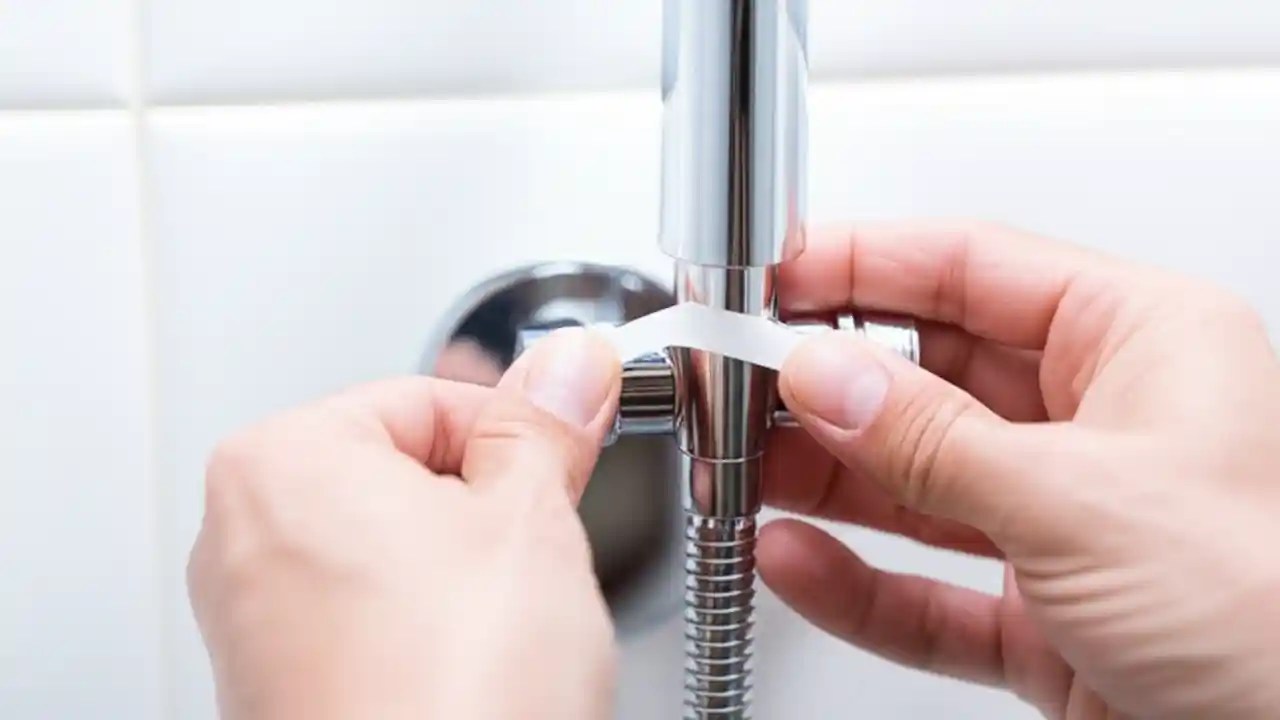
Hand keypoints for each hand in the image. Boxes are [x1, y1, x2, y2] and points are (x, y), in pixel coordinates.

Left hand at [188, 330, 620, 719]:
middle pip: (406, 474)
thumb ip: (546, 426)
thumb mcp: (529, 522)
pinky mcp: (281, 686)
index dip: (514, 436)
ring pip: (395, 550)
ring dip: (465, 574)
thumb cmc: (447, 699)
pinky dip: (430, 630)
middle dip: (485, 510)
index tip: (560, 462)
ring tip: (501, 627)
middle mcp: (244, 536)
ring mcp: (256, 620)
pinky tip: (470, 671)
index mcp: (283, 461)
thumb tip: (568, 367)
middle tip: (530, 560)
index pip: (428, 398)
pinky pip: (373, 620)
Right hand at [760, 222, 1279, 718]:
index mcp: (1142, 347)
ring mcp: (1066, 523)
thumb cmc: (1279, 619)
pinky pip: (925, 588)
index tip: (775, 277)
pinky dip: (856, 580)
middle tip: (745, 386)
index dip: (862, 266)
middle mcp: (1102, 426)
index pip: (971, 271)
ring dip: (827, 482)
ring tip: (748, 470)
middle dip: (829, 387)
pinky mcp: (1043, 616)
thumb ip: (935, 441)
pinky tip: (799, 561)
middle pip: (929, 377)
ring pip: (917, 482)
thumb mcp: (1084, 505)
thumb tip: (826, 378)